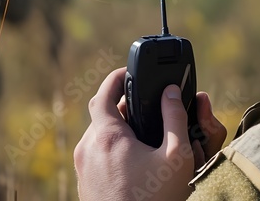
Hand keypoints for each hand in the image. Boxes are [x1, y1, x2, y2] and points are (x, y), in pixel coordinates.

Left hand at [74, 68, 226, 200]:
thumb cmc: (155, 200)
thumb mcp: (176, 157)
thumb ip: (175, 119)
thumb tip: (171, 93)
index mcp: (107, 137)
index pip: (104, 93)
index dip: (116, 78)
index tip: (129, 72)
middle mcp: (88, 149)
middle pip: (102, 116)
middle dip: (122, 108)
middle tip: (145, 109)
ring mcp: (83, 169)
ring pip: (97, 137)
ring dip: (117, 130)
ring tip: (142, 138)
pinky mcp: (85, 185)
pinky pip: (95, 157)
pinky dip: (111, 150)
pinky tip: (133, 162)